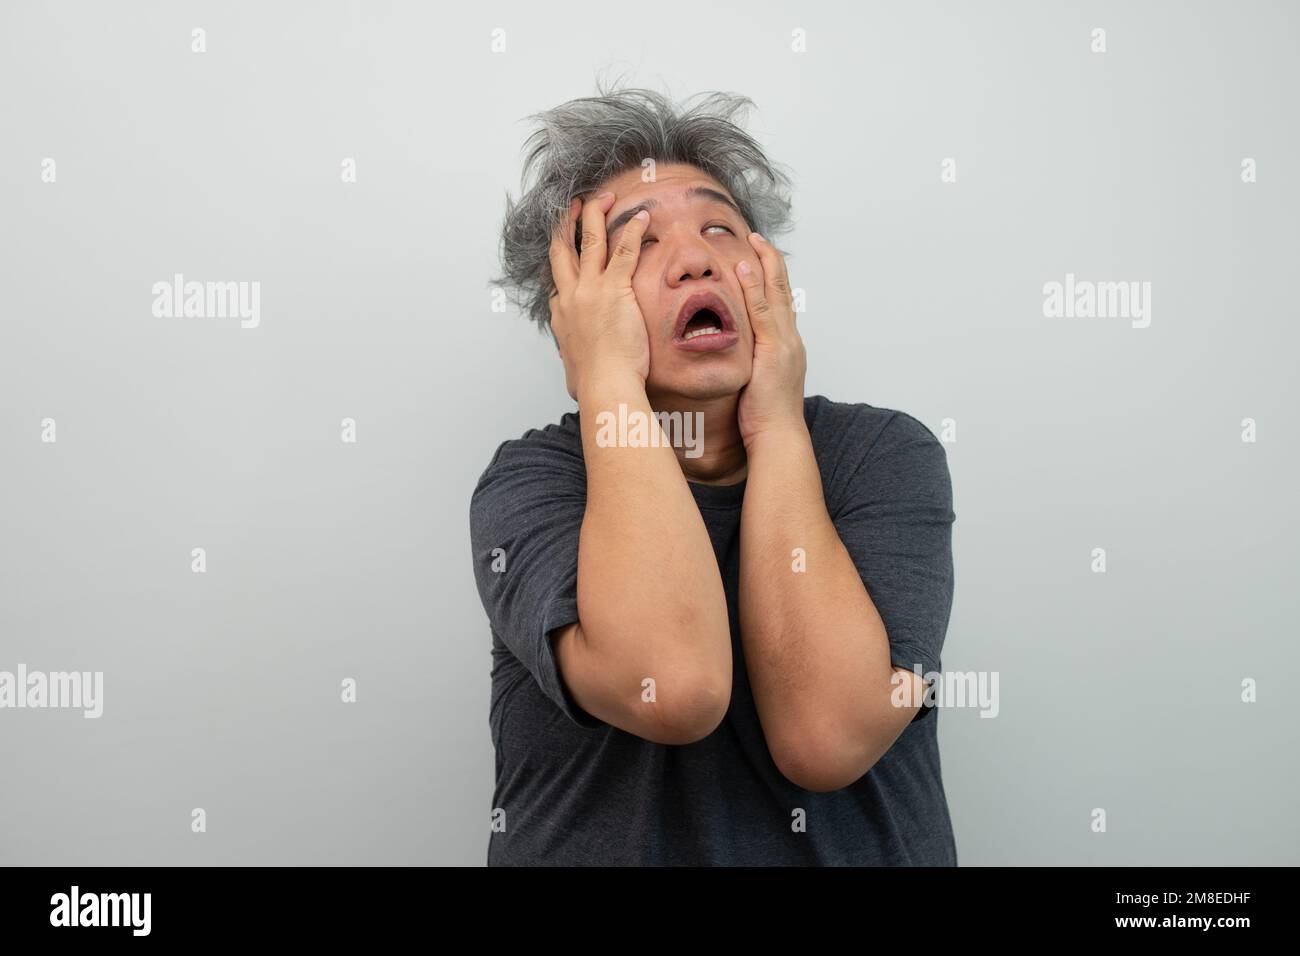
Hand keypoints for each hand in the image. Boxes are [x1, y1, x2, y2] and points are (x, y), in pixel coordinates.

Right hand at [547, 191, 651, 398]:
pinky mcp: (614, 289)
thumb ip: (575, 364)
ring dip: (596, 214)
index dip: (564, 263)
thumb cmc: (593, 386)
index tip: (568, 251)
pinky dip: (633, 231)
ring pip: (590, 240)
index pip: (558, 282)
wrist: (605, 385)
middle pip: (563, 250)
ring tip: (605, 196)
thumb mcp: (574, 373)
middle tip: (575, 206)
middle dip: (568, 224)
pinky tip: (642, 217)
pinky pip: (625, 250)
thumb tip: (577, 376)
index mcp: (561, 316)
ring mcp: (590, 290)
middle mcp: (570, 297)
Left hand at [735, 232, 806, 445]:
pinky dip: (754, 287)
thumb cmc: (765, 420)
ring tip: (754, 240)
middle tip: (759, 238)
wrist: (778, 437)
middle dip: (773, 262)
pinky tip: (744, 268)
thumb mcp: (758, 386)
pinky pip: (762, 311)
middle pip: (784, 291)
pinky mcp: (774, 350)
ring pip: (776, 294)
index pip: (781, 304)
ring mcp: (785, 343)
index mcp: (787, 347)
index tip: (760, 259)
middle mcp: (790, 340)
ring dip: (765, 264)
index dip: (772, 279)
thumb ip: (751, 366)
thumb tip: (737, 361)